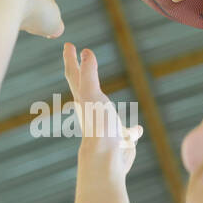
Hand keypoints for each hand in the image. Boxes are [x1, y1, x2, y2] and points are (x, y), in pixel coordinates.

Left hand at [63, 43, 142, 174]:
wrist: (106, 158)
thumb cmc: (98, 125)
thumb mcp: (92, 94)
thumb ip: (89, 73)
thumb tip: (85, 52)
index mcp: (83, 98)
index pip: (74, 73)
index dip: (70, 58)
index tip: (67, 44)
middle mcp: (91, 110)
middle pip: (85, 88)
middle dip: (83, 75)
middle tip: (81, 61)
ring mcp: (105, 125)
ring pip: (105, 111)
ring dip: (105, 104)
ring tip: (105, 100)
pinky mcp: (119, 139)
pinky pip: (127, 132)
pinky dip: (131, 130)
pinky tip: (135, 130)